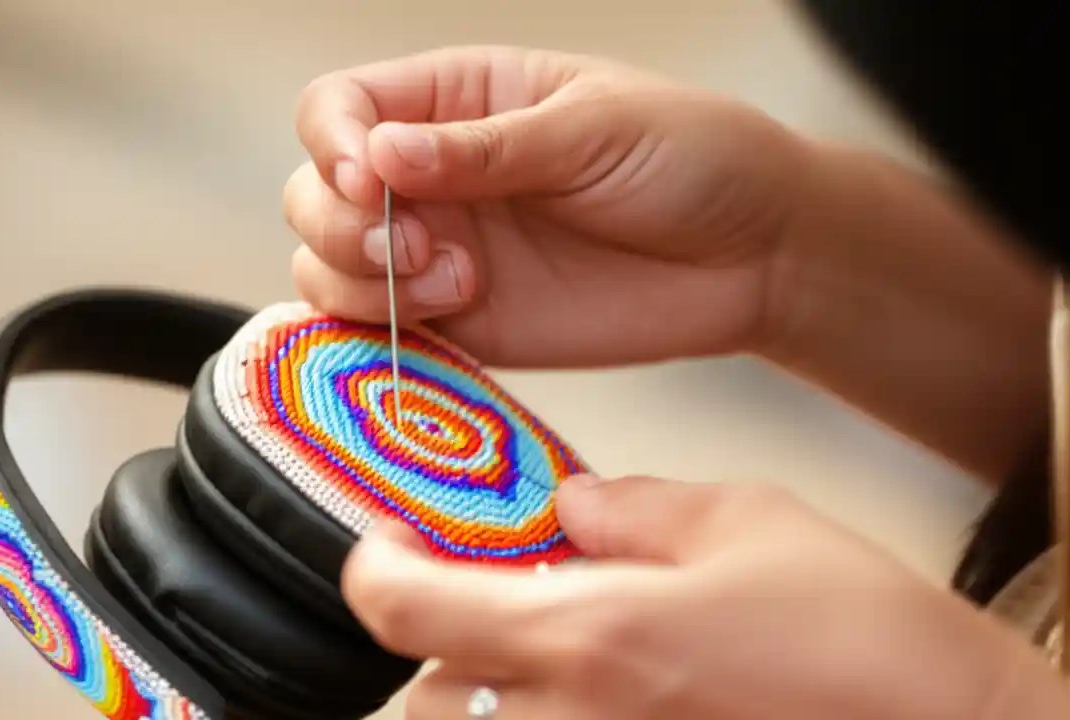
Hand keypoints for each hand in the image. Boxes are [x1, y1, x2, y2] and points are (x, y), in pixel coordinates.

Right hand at [284, 46, 807, 366]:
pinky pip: (384, 336)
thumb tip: (380, 155)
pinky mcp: (466, 326)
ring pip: (330, 269)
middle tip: (422, 245)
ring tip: (457, 286)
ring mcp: (443, 254)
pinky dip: (381, 338)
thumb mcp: (593, 129)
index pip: (340, 106)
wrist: (755, 255)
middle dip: (342, 224)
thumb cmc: (691, 158)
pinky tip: (445, 323)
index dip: (333, 141)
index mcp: (459, 99)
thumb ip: (486, 147)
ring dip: (361, 282)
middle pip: (314, 194)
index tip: (370, 178)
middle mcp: (433, 177)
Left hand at [342, 476, 1069, 718]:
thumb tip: (573, 504)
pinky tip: (612, 697)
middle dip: (444, 644)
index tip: (384, 547)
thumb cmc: (864, 643)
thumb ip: (634, 508)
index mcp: (586, 637)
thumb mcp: (746, 521)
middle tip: (492, 602)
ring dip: (491, 695)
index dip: (373, 572)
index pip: (406, 612)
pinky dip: (552, 719)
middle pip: (425, 696)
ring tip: (566, 659)